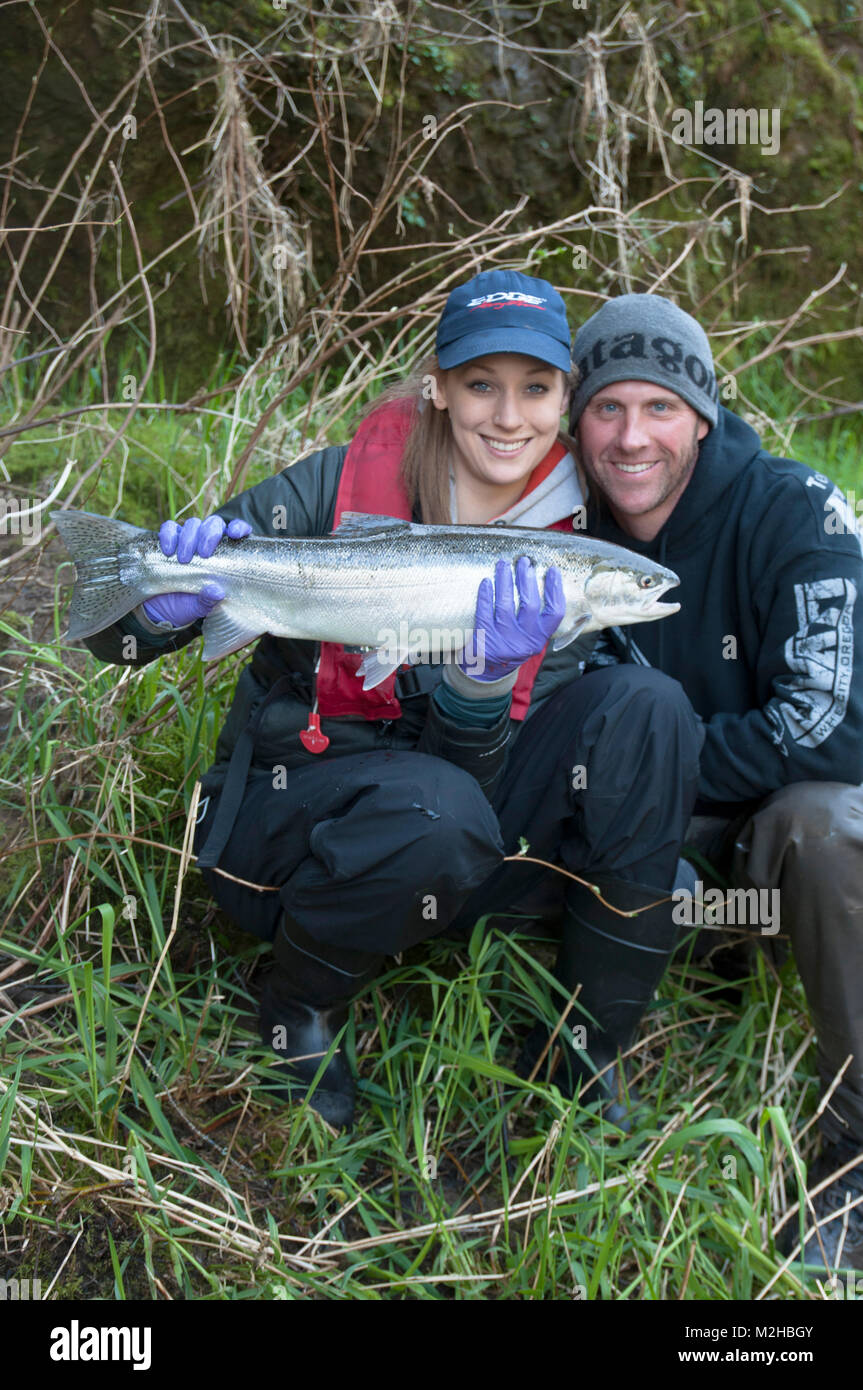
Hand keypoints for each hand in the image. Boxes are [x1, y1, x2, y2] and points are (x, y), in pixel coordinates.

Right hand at [141, 515, 250, 627]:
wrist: (161, 608)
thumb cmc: (189, 604)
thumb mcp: (200, 606)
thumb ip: (208, 600)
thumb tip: (217, 592)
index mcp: (225, 554)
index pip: (238, 531)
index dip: (239, 527)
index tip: (235, 534)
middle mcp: (208, 542)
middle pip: (214, 523)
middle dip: (209, 535)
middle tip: (204, 554)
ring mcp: (188, 539)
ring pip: (193, 524)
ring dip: (188, 538)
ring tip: (183, 559)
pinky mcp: (169, 540)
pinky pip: (169, 528)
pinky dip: (168, 535)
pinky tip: (168, 551)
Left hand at [459, 557, 564, 681]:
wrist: (486, 672)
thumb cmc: (510, 646)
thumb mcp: (529, 638)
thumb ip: (536, 619)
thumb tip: (537, 579)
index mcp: (539, 638)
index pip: (554, 612)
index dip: (555, 589)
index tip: (552, 570)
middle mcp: (524, 641)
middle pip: (530, 604)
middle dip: (527, 579)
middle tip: (523, 561)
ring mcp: (504, 641)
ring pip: (506, 605)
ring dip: (505, 580)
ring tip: (503, 564)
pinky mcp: (484, 640)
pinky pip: (485, 612)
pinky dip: (485, 595)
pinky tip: (486, 582)